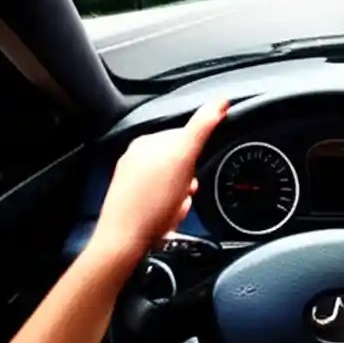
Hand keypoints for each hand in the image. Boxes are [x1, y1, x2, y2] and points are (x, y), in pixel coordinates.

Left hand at [92, 99, 227, 256]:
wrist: (124, 241)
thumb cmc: (152, 203)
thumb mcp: (183, 158)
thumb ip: (202, 127)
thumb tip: (220, 101)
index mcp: (147, 142)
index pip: (185, 137)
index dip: (196, 156)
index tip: (194, 171)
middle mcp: (136, 157)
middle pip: (180, 163)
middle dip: (188, 180)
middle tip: (184, 193)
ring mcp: (132, 180)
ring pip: (173, 184)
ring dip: (180, 196)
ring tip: (173, 209)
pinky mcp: (132, 201)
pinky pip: (162, 201)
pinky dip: (169, 209)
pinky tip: (165, 218)